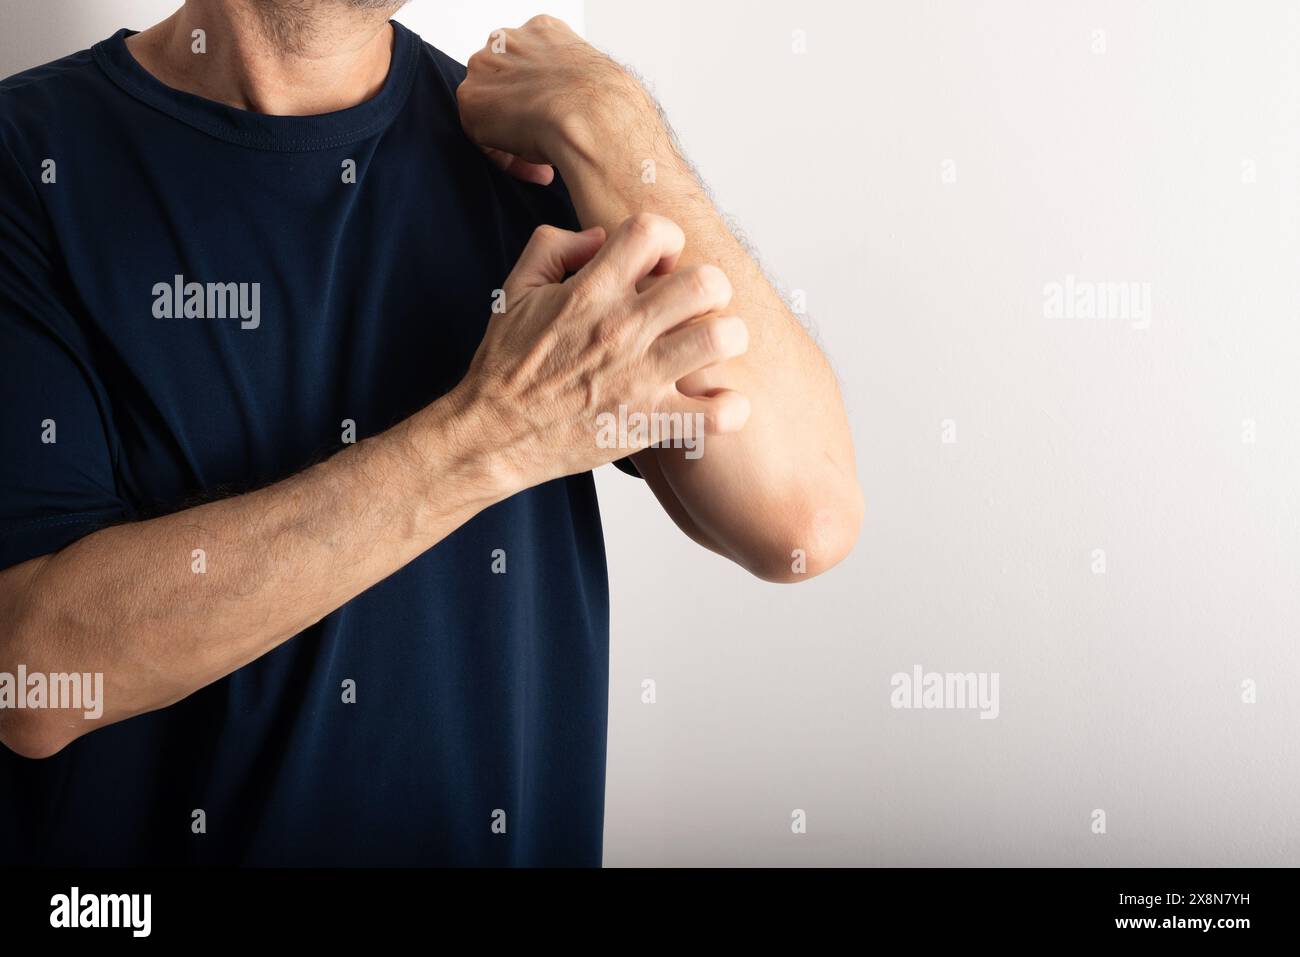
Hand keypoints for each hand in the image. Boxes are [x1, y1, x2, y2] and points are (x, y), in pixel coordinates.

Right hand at [453, 214, 750, 489]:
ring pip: (722, 338)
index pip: (652, 231)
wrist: (493, 435)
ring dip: (728, 339)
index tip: (660, 265)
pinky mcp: (649, 424)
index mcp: (590, 292)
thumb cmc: (506, 366)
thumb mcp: (515, 290)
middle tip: (695, 307)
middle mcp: (621, 330)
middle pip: (706, 282)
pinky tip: (717, 404)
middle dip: (710, 287)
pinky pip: (716, 415)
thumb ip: (554, 246)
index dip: (666, 239)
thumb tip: (600, 236)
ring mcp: (640, 379)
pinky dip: (729, 409)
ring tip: (711, 348)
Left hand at [457, 15, 644, 183]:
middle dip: (524, 120)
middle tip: (549, 152)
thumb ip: (573, 91)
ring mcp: (486, 66)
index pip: (531, 69)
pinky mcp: (472, 99)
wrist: (597, 117)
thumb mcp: (597, 85)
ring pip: (492, 112)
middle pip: (506, 88)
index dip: (545, 105)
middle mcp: (509, 39)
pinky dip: (506, 160)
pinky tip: (538, 170)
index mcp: (544, 30)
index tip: (561, 130)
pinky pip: (482, 138)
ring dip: (515, 141)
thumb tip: (580, 116)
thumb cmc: (611, 107)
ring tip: (545, 166)